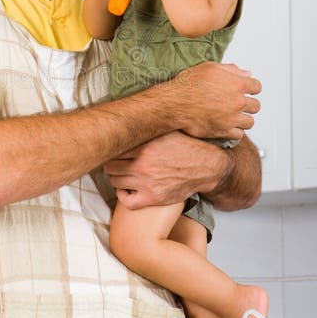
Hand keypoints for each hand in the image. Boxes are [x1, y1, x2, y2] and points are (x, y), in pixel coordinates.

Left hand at [104, 132, 230, 208]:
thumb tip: (128, 116)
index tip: (112, 148)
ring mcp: (147, 183)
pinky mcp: (154, 198)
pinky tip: (127, 188)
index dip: (112, 148)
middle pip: (110, 166)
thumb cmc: (186, 146)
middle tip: (117, 161)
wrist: (206, 167)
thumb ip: (147, 128)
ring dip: (117, 177)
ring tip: (123, 173)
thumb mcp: (167, 131)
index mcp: (144, 147)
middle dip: (112, 163)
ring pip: (115, 181)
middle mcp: (143, 165)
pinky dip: (123, 195)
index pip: (114, 148)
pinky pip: (127, 201)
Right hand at [170, 61, 260, 139]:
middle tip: (238, 104)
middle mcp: (237, 102)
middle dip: (248, 105)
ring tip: (233, 116)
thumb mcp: (210, 68)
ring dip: (243, 119)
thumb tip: (246, 73)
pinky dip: (235, 131)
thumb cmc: (188, 85)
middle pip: (255, 106)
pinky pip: (239, 135)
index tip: (247, 91)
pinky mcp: (223, 131)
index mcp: (236, 84)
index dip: (251, 89)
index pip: (257, 87)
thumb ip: (231, 70)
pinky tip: (228, 126)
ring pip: (250, 122)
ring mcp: (231, 118)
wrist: (174, 103)